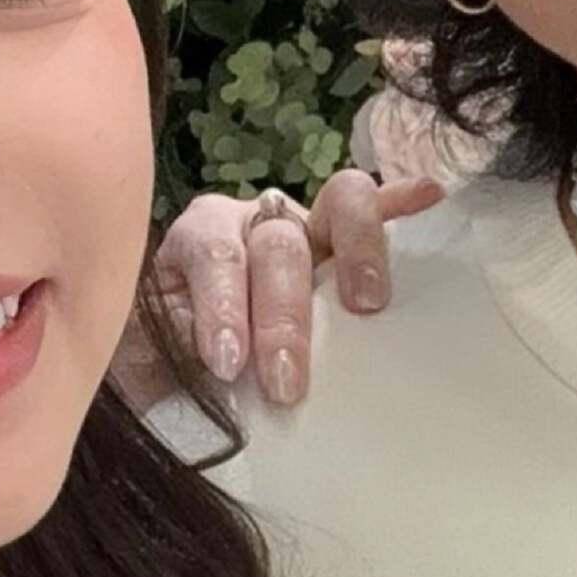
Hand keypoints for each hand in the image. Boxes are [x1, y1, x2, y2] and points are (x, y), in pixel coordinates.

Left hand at [153, 170, 443, 405]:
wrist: (165, 354)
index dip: (222, 306)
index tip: (227, 362)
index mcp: (197, 238)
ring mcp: (304, 225)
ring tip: (367, 303)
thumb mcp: (145, 357)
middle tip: (285, 382)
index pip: (213, 254)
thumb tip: (218, 363)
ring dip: (357, 252)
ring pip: (337, 207)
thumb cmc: (160, 355)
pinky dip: (400, 202)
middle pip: (279, 243)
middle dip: (284, 314)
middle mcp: (253, 219)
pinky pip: (376, 211)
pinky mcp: (341, 242)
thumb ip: (167, 351)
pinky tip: (430, 194)